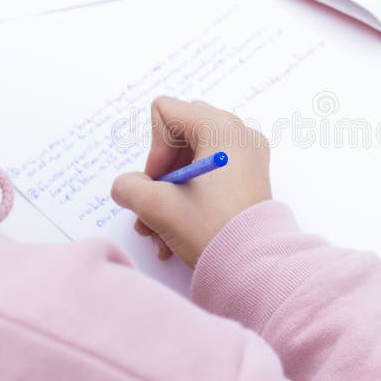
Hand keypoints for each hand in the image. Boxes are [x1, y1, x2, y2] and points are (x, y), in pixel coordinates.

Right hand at [111, 97, 271, 267]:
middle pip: (179, 138)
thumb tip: (126, 186)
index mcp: (221, 127)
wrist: (253, 267)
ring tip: (157, 233)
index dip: (153, 149)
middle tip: (152, 205)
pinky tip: (173, 237)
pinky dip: (189, 200)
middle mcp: (238, 135)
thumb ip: (130, 187)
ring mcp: (248, 157)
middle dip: (158, 176)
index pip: (166, 112)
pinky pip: (210, 177)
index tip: (159, 182)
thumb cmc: (211, 229)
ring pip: (191, 163)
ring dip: (168, 195)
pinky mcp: (250, 180)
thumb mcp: (157, 206)